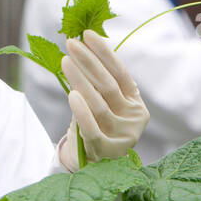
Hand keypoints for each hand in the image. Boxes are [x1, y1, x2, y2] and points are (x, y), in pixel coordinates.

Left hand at [56, 29, 149, 171]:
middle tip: (71, 43)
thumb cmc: (94, 128)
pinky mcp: (107, 152)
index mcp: (135, 104)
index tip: (87, 34)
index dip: (104, 53)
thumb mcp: (100, 105)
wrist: (92, 166)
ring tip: (65, 61)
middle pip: (108, 85)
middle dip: (88, 61)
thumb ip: (97, 84)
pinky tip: (71, 94)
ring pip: (99, 103)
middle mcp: (134, 119)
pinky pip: (92, 128)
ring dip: (80, 80)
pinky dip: (81, 110)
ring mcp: (122, 137)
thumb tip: (81, 47)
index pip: (120, 73)